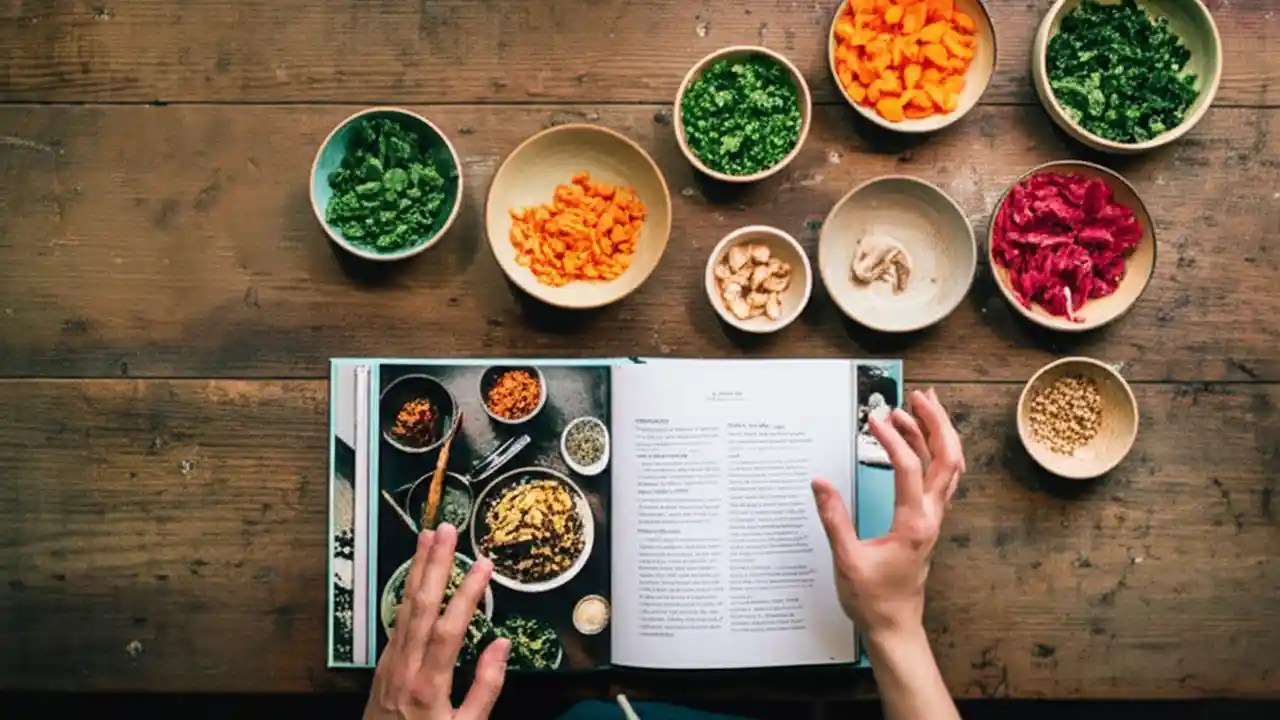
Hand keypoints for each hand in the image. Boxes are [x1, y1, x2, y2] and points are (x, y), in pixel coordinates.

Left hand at [364, 525, 509, 719]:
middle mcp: (405, 667)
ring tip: (427, 538)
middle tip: (446, 530)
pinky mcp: (384, 664)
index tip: (482, 564)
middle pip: (420, 607)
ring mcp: (390, 663)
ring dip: (417, 570)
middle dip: (434, 565)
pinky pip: (397, 620)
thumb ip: (486, 688)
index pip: (449, 629)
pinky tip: (416, 576)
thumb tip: (502, 644)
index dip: (466, 594)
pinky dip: (408, 592)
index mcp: (429, 686)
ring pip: (404, 608)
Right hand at [812, 388, 964, 639]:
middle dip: (936, 423)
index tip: (874, 421)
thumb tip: (819, 483)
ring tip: (919, 406)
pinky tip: (920, 440)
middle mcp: (931, 518)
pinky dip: (934, 452)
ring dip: (937, 433)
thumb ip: (833, 518)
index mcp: (914, 525)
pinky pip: (941, 478)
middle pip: (948, 459)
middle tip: (917, 396)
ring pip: (949, 466)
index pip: (910, 469)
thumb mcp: (846, 559)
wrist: (895, 627)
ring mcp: (934, 519)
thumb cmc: (873, 600)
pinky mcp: (929, 522)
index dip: (893, 439)